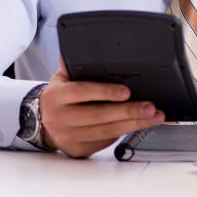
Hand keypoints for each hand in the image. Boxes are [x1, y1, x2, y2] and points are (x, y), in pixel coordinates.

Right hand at [39, 60, 164, 157]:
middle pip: (99, 116)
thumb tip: (81, 46)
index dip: (105, 92)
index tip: (126, 91)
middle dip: (128, 111)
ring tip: (154, 117)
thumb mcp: (61, 78)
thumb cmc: (58, 97)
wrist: (42, 122)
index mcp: (56, 96)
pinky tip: (141, 124)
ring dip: (134, 124)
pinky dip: (126, 132)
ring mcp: (70, 136)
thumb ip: (73, 64)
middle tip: (149, 107)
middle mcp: (60, 118)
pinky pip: (106, 141)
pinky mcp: (80, 149)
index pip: (82, 92)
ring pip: (106, 132)